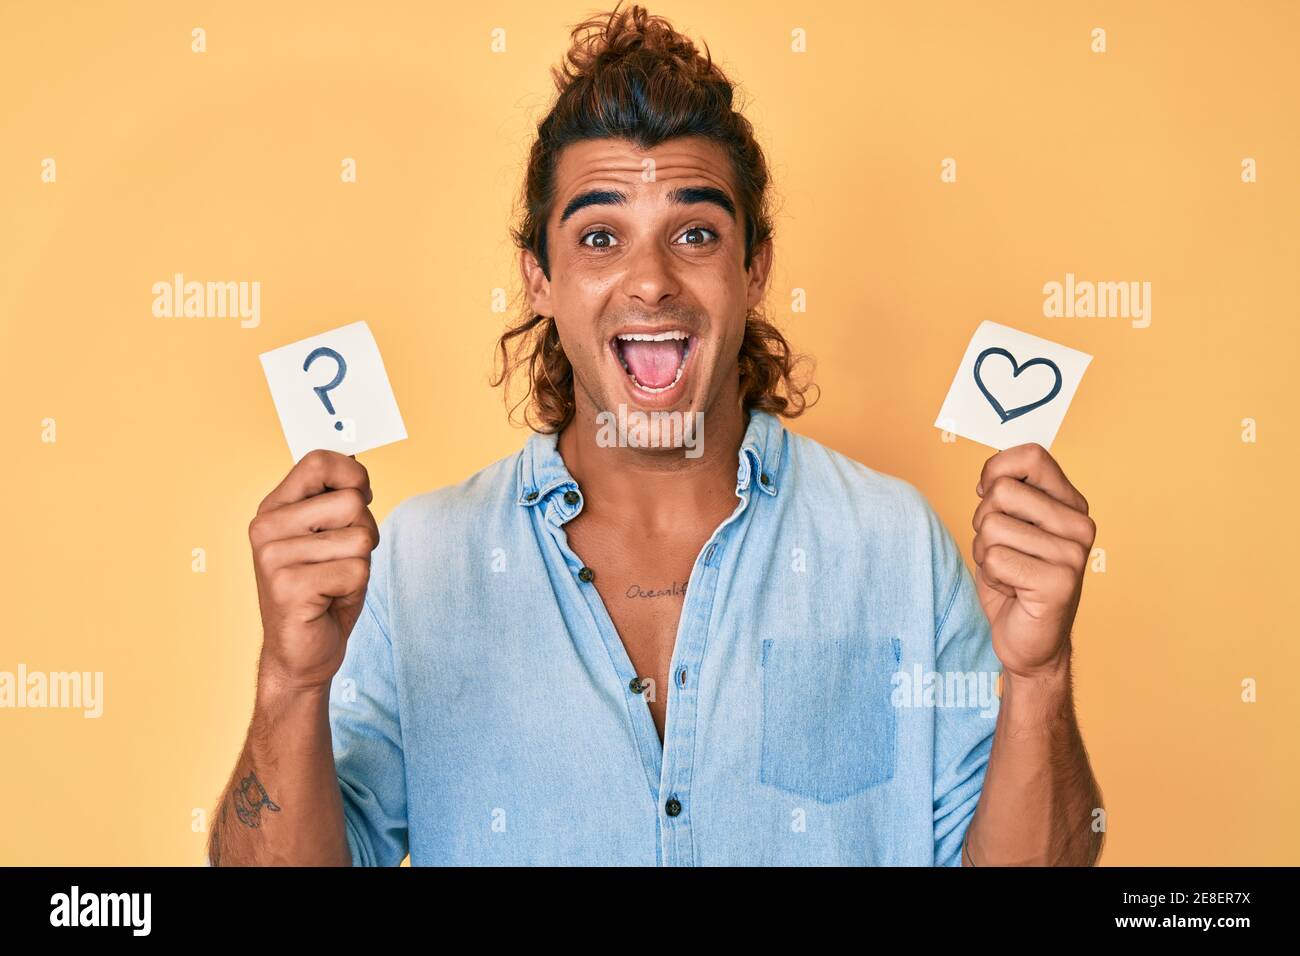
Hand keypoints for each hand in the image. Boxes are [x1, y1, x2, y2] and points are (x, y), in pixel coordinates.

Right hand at [249, 450, 378, 691]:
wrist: (300, 653)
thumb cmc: (322, 591)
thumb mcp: (330, 537)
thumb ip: (336, 502)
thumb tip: (356, 462)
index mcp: (274, 508)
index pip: (319, 461)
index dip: (354, 475)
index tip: (361, 496)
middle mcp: (267, 527)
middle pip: (352, 502)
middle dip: (364, 532)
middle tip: (342, 560)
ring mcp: (274, 556)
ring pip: (361, 538)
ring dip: (360, 565)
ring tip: (333, 582)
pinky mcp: (289, 586)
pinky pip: (356, 571)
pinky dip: (354, 589)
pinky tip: (328, 600)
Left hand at [971, 443, 1095, 680]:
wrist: (1031, 642)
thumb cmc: (1015, 581)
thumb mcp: (1010, 527)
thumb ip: (1008, 496)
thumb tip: (992, 475)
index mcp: (1071, 504)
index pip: (1032, 456)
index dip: (996, 469)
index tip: (988, 493)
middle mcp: (1080, 524)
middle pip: (1002, 491)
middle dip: (984, 522)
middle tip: (1003, 551)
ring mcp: (1073, 553)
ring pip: (992, 527)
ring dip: (986, 554)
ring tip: (1010, 574)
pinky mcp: (1060, 582)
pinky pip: (995, 559)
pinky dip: (992, 577)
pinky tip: (1014, 591)